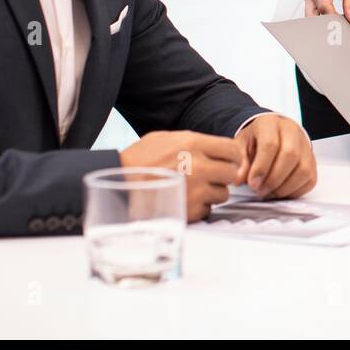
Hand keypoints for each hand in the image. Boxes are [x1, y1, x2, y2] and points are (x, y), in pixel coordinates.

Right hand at [120, 130, 245, 220]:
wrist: (117, 186)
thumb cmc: (137, 161)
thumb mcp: (164, 138)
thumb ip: (193, 141)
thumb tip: (214, 149)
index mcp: (194, 144)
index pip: (232, 150)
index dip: (230, 157)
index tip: (224, 161)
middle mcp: (199, 166)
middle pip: (231, 173)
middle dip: (222, 176)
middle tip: (210, 177)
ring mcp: (196, 190)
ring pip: (222, 194)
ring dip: (212, 193)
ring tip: (192, 189)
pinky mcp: (190, 211)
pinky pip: (207, 210)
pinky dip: (199, 208)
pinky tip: (183, 201)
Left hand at [234, 114, 316, 198]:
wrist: (271, 134)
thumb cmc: (255, 140)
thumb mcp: (241, 144)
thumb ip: (240, 161)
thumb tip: (238, 179)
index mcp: (271, 124)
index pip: (271, 144)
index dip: (261, 167)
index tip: (252, 183)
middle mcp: (292, 131)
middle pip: (290, 155)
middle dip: (273, 179)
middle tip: (260, 190)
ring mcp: (305, 146)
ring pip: (303, 169)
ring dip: (284, 187)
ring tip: (269, 192)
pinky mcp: (312, 161)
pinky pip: (310, 179)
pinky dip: (295, 191)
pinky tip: (280, 191)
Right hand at [305, 0, 349, 26]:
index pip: (325, 7)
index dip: (333, 19)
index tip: (343, 26)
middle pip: (312, 14)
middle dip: (323, 26)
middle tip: (336, 33)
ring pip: (310, 15)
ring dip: (320, 23)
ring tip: (333, 29)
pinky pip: (311, 10)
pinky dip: (319, 18)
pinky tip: (328, 22)